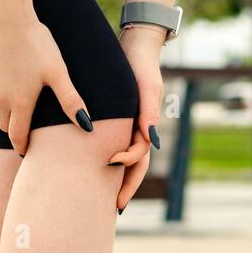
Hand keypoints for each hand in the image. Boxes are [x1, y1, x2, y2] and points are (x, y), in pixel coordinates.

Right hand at [0, 12, 88, 154]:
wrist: (7, 17)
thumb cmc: (37, 44)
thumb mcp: (58, 73)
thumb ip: (71, 100)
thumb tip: (88, 126)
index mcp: (20, 102)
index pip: (18, 136)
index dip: (23, 146)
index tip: (26, 153)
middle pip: (5, 125)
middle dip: (14, 129)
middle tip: (24, 131)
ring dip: (4, 112)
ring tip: (17, 108)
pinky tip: (5, 86)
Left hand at [112, 24, 166, 210]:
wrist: (135, 45)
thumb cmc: (141, 65)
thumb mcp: (146, 88)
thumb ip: (149, 114)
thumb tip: (152, 142)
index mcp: (147, 125)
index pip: (139, 154)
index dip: (126, 162)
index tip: (109, 162)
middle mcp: (140, 129)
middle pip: (136, 166)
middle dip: (127, 187)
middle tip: (116, 207)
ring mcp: (131, 127)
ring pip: (128, 161)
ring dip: (119, 180)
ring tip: (108, 199)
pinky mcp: (121, 120)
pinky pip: (117, 146)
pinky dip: (111, 162)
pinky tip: (98, 171)